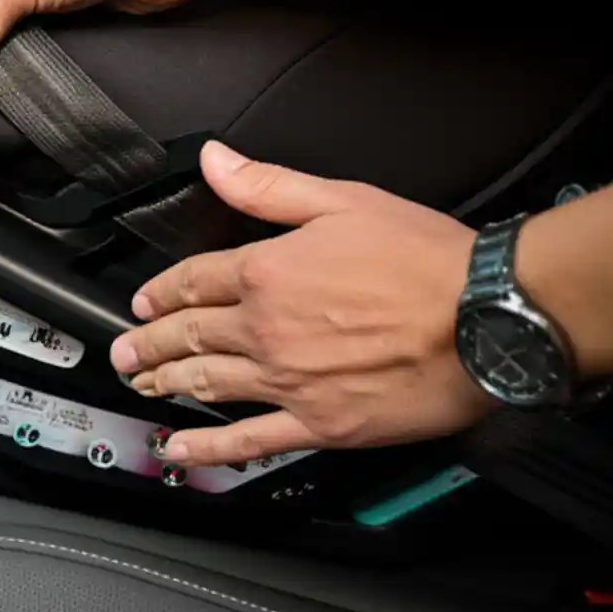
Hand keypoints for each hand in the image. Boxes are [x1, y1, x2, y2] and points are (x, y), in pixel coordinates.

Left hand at [110, 142, 496, 466]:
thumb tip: (216, 160)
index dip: (162, 291)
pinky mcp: (318, 424)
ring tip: (139, 384)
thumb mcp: (342, 200)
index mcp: (268, 272)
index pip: (195, 280)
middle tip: (124, 350)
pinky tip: (179, 450)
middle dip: (148, 342)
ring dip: (164, 383)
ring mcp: (287, 381)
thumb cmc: (428, 260)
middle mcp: (266, 329)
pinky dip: (207, 450)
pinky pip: (248, 441)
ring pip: (206, 383)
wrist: (488, 319)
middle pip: (188, 335)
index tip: (145, 302)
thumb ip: (268, 186)